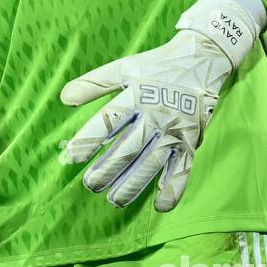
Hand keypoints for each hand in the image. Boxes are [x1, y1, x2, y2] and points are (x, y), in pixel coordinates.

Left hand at [61, 0, 258, 210]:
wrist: (203, 60)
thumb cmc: (156, 66)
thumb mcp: (124, 68)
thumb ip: (94, 84)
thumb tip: (64, 99)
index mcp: (138, 94)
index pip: (110, 120)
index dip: (90, 138)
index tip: (72, 156)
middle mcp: (157, 114)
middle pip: (130, 147)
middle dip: (109, 169)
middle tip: (90, 185)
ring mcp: (175, 130)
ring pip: (153, 162)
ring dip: (134, 184)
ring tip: (114, 200)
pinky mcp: (190, 140)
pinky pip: (184, 168)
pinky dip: (173, 189)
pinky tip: (160, 206)